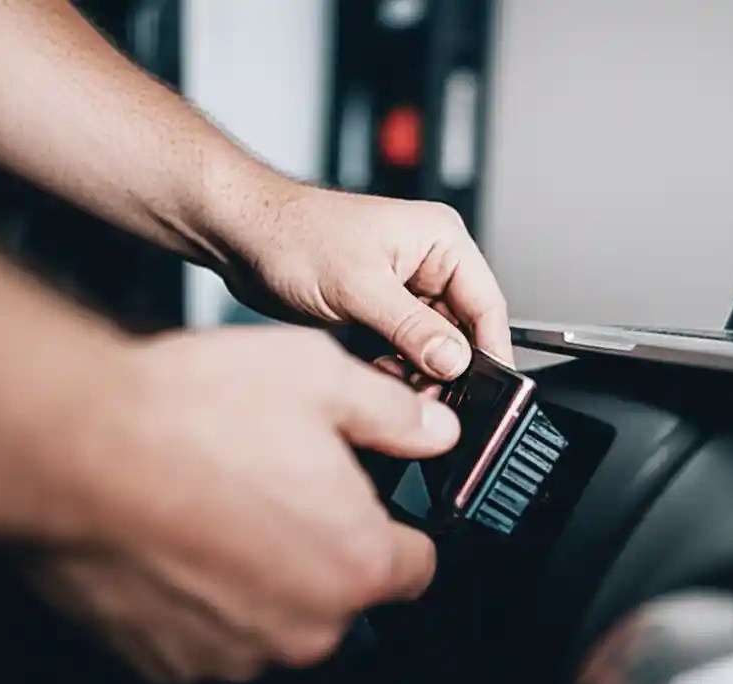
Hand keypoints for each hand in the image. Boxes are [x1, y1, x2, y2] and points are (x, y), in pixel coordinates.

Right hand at [27, 326, 458, 683]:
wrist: (66, 447)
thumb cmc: (186, 413)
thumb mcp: (320, 377)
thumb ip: (394, 413)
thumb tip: (433, 432)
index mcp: (356, 561)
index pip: (417, 565)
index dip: (396, 525)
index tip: (368, 499)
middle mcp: (304, 625)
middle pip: (340, 592)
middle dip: (320, 545)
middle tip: (276, 480)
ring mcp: (233, 652)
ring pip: (274, 615)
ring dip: (259, 571)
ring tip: (217, 500)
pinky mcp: (166, 661)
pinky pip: (208, 633)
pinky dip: (201, 594)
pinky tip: (176, 534)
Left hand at [210, 183, 513, 380]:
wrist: (241, 237)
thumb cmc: (292, 234)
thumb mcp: (359, 287)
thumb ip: (412, 328)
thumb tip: (454, 360)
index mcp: (439, 241)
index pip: (487, 303)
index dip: (491, 350)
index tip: (491, 389)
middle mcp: (428, 262)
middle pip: (464, 328)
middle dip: (451, 366)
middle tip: (436, 399)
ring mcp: (404, 287)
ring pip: (435, 344)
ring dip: (422, 371)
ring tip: (404, 388)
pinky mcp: (380, 308)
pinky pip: (407, 348)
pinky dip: (399, 368)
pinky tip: (381, 375)